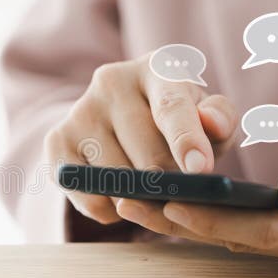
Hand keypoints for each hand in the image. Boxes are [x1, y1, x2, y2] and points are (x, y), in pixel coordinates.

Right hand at [44, 54, 238, 223]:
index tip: (199, 170)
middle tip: (181, 194)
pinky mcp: (56, 140)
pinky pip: (88, 193)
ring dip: (140, 200)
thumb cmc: (177, 122)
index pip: (171, 106)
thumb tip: (212, 123)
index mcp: (156, 68)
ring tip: (151, 192)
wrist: (122, 121)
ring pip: (116, 179)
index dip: (186, 140)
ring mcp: (80, 110)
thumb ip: (221, 120)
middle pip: (146, 153)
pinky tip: (121, 197)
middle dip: (169, 185)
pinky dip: (109, 210)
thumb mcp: (207, 117)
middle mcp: (112, 81)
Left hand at [118, 105, 277, 273]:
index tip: (169, 201)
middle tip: (133, 204)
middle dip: (190, 224)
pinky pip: (268, 239)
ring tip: (146, 205)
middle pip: (252, 241)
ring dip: (201, 226)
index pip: (272, 228)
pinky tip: (191, 210)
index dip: (217, 218)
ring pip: (255, 243)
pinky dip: (227, 225)